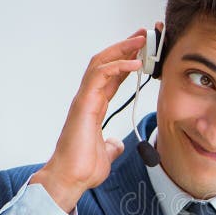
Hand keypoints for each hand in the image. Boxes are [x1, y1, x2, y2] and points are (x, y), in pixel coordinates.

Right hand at [31, 29, 148, 211]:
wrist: (71, 178)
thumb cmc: (83, 167)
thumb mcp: (106, 153)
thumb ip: (111, 145)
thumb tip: (115, 144)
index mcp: (94, 106)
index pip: (111, 77)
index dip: (126, 62)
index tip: (142, 52)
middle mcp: (88, 98)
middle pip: (105, 63)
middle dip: (125, 47)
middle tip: (144, 36)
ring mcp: (84, 99)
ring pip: (101, 63)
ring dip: (121, 49)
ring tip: (140, 41)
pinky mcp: (83, 103)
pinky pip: (100, 76)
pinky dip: (117, 66)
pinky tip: (134, 64)